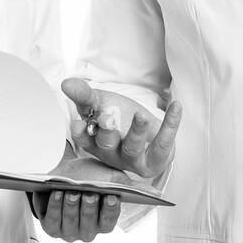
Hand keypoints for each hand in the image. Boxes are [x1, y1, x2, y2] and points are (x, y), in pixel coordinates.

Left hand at [34, 149, 126, 242]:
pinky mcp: (50, 226)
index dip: (110, 210)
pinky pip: (53, 220)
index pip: (109, 222)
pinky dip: (55, 207)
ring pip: (71, 223)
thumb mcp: (110, 177)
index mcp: (103, 222)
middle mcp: (87, 230)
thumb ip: (130, 186)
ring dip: (71, 207)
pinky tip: (58, 194)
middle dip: (89, 208)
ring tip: (72, 192)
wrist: (63, 169)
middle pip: (89, 224)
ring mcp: (68, 230)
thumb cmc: (88, 176)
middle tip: (90, 193)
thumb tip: (156, 193)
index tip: (111, 196)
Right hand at [62, 78, 180, 178]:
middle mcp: (112, 153)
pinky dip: (170, 123)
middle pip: (106, 144)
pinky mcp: (155, 159)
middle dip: (107, 131)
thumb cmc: (119, 119)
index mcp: (95, 141)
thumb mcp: (100, 103)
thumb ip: (84, 94)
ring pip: (132, 147)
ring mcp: (134, 158)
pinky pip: (163, 143)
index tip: (78, 122)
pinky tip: (176, 106)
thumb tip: (66, 83)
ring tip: (141, 115)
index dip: (80, 132)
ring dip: (136, 131)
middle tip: (108, 117)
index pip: (84, 138)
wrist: (147, 136)